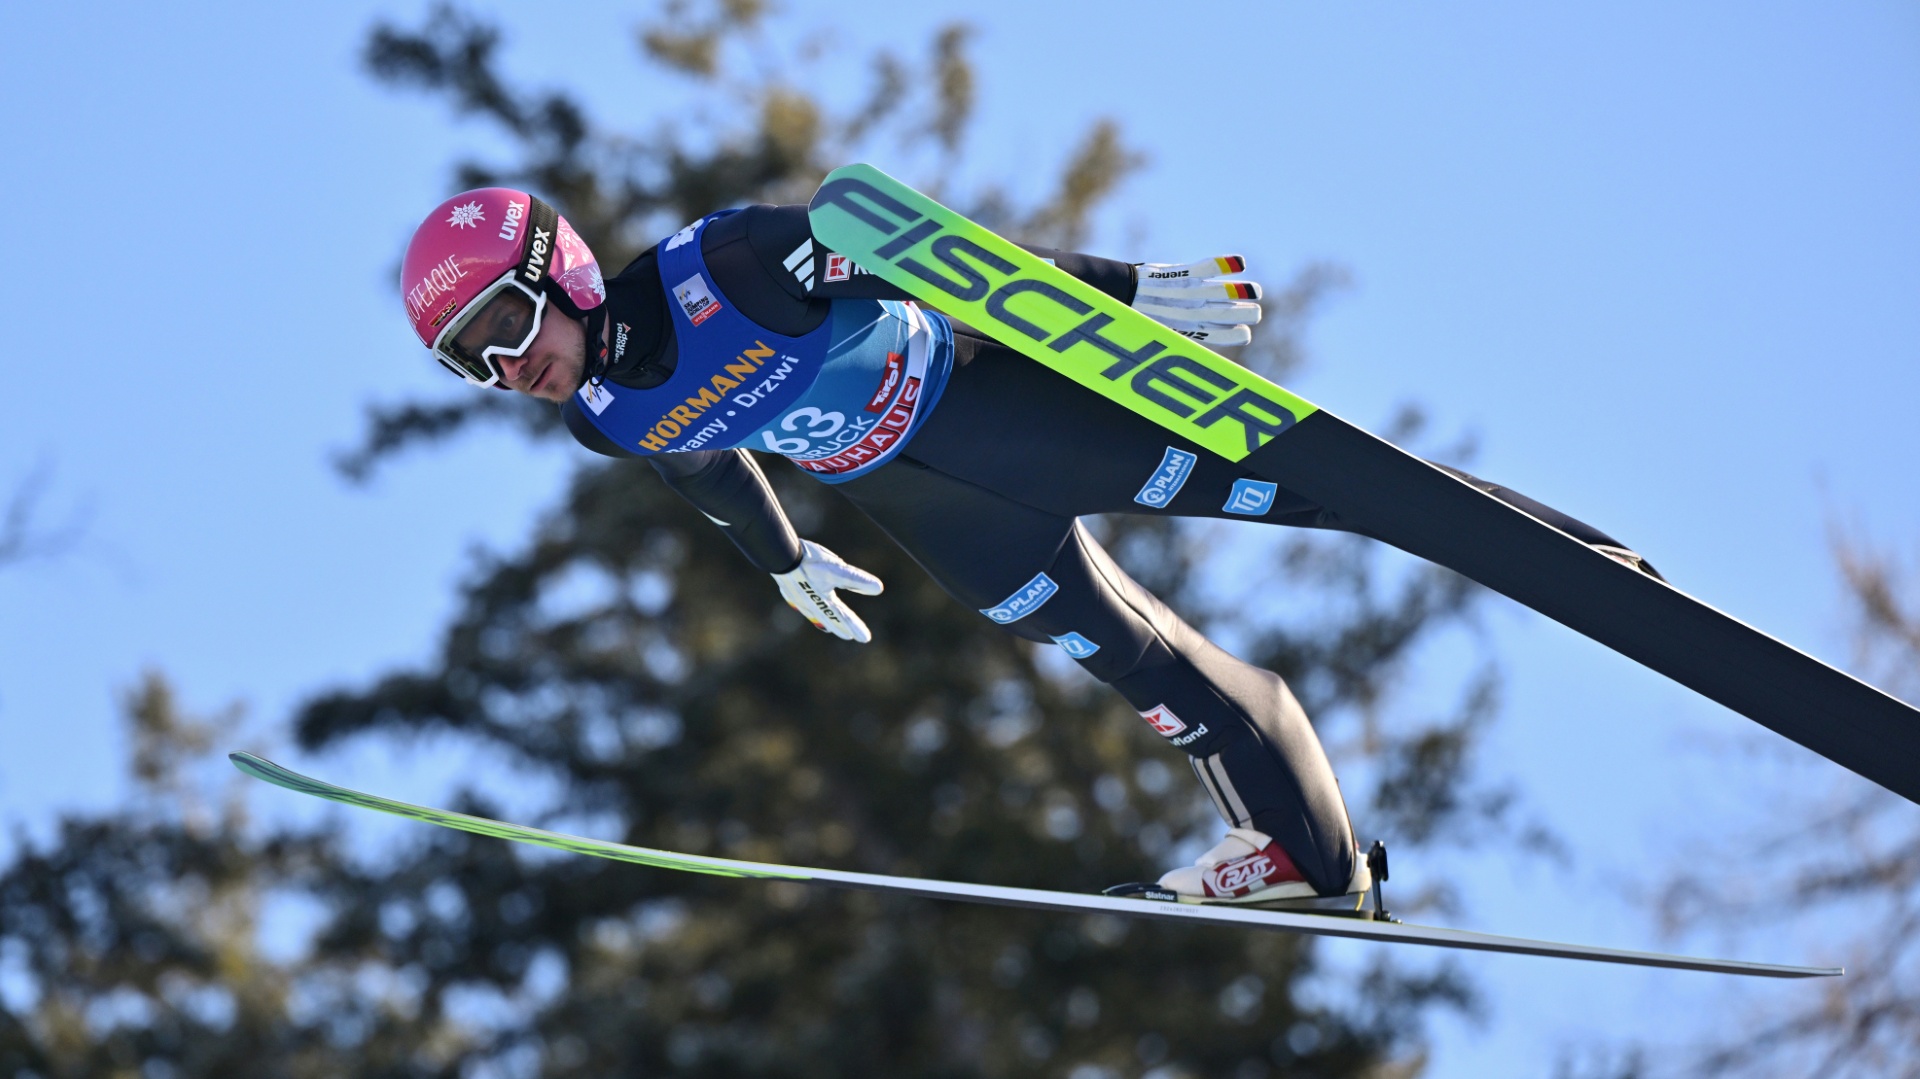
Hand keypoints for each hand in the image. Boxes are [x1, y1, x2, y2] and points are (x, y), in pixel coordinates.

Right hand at [772, 540, 883, 642]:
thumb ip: (857, 580)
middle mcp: (810, 604)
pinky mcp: (789, 590)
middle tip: (849, 636)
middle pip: (828, 619)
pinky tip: (808, 606)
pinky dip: (809, 610)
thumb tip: (879, 589)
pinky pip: (801, 605)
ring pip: (813, 614)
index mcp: (823, 601)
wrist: (779, 553)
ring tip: (828, 627)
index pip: (843, 617)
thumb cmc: (809, 561)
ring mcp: (798, 598)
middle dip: (840, 627)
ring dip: (823, 621)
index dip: (855, 626)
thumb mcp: (837, 569)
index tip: (865, 639)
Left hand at [1131, 255, 1262, 346]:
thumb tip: (1213, 329)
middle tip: (1251, 310)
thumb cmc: (1144, 314)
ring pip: (1229, 293)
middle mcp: (1194, 312)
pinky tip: (1241, 263)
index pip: (1230, 335)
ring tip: (1254, 292)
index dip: (1242, 332)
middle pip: (1237, 315)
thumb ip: (1192, 328)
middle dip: (1251, 313)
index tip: (1242, 329)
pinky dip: (1228, 263)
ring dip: (1247, 292)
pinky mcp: (1184, 272)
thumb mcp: (1168, 330)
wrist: (1122, 293)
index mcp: (1191, 329)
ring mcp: (1190, 292)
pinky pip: (1210, 266)